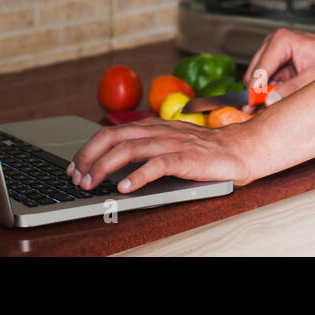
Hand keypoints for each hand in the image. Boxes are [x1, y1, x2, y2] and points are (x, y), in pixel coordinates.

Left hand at [68, 117, 258, 192]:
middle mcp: (158, 131)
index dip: (88, 149)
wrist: (240, 149)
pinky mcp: (186, 157)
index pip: (111, 133)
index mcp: (152, 127)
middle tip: (77, 177)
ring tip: (92, 183)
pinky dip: (137, 176)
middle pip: (113, 137)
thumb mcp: (168, 146)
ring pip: (130, 149)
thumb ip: (145, 150)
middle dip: (89, 156)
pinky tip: (124, 187)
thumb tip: (114, 167)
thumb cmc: (203, 152)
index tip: (74, 167)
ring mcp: (172, 142)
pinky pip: (157, 164)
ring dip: (105, 166)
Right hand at [245, 28, 314, 105]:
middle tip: (261, 111)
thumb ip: (292, 89)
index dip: (254, 92)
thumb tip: (269, 102)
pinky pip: (264, 79)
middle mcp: (273, 42)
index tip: (251, 109)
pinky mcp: (275, 60)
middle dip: (257, 93)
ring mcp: (272, 50)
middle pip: (253, 73)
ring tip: (276, 103)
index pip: (259, 70)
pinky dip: (269, 90)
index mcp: (281, 41)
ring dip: (263, 92)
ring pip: (256, 77)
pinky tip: (280, 97)